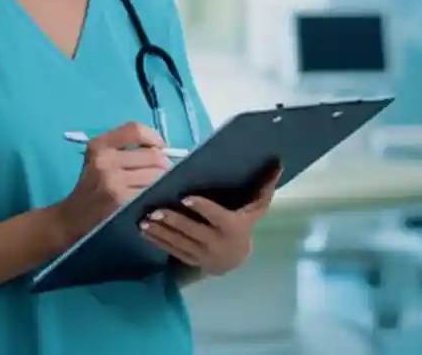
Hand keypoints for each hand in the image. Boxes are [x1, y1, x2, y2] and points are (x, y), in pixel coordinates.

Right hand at [50, 122, 171, 245]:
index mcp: (99, 145)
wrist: (73, 217)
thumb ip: (125, 147)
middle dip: (163, 163)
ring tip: (155, 185)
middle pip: (152, 155)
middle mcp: (105, 161)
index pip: (135, 130)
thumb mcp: (99, 157)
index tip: (159, 147)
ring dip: (162, 180)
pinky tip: (150, 197)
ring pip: (156, 175)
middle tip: (162, 171)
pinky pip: (151, 192)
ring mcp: (114, 182)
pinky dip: (156, 194)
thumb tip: (163, 149)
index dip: (153, 136)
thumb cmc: (91, 184)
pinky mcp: (122, 202)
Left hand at [140, 165, 281, 276]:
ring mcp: (202, 253)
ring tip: (143, 221)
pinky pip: (171, 251)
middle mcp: (217, 242)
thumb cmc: (244, 224)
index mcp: (232, 226)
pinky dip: (157, 241)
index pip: (216, 216)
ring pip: (178, 242)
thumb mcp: (256, 208)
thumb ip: (265, 187)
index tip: (185, 198)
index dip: (201, 207)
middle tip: (154, 210)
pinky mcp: (190, 259)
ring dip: (160, 232)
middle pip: (192, 231)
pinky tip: (144, 231)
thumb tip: (278, 162)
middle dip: (172, 221)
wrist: (236, 259)